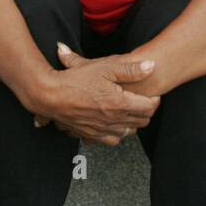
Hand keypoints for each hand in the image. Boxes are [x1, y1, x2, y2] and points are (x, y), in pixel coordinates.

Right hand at [29, 42, 161, 144]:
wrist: (51, 96)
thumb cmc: (76, 80)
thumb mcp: (105, 68)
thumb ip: (130, 69)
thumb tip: (151, 66)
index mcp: (120, 103)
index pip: (149, 107)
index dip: (154, 100)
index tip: (151, 93)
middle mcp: (114, 120)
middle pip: (142, 121)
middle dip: (146, 111)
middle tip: (142, 99)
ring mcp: (103, 129)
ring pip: (130, 132)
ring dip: (133, 122)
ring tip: (129, 110)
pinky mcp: (92, 135)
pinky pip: (113, 139)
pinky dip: (118, 132)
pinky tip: (114, 122)